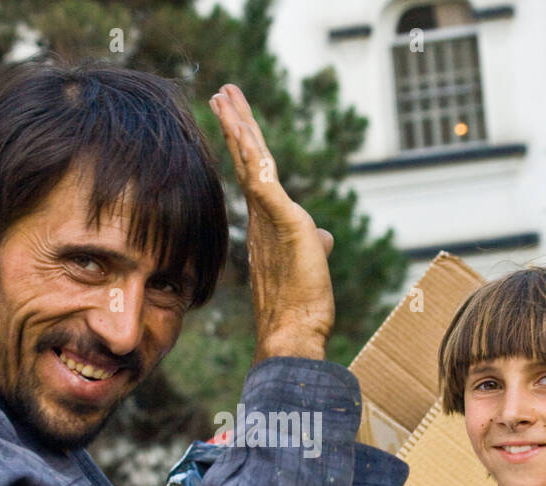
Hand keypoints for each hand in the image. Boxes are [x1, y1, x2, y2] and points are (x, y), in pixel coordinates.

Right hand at [209, 84, 334, 362]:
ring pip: (251, 163)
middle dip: (235, 123)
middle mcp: (260, 218)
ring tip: (226, 96)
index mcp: (266, 224)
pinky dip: (253, 155)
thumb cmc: (301, 309)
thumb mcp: (311, 265)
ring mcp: (269, 220)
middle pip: (246, 160)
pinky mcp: (284, 224)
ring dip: (239, 127)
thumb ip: (313, 244)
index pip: (254, 175)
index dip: (243, 145)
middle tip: (222, 92)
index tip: (233, 119)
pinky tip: (243, 130)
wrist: (292, 334)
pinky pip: (265, 182)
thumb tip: (323, 238)